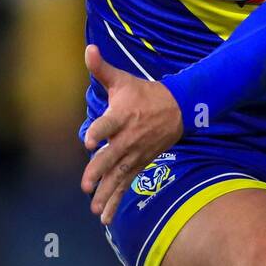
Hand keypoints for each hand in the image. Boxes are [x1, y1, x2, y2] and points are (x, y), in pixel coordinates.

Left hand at [80, 44, 182, 224]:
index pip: (108, 124)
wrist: (178, 109)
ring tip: (94, 208)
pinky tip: (105, 217)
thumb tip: (88, 48)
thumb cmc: (144, 93)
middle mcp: (127, 137)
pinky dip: (116, 200)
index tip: (89, 141)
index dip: (98, 131)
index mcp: (121, 115)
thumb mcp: (122, 80)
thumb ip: (102, 68)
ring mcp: (134, 153)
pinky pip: (126, 184)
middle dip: (99, 171)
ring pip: (118, 176)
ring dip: (107, 193)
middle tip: (87, 185)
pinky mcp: (139, 164)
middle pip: (111, 156)